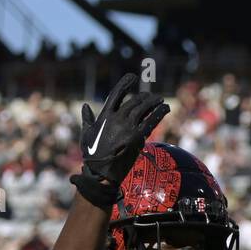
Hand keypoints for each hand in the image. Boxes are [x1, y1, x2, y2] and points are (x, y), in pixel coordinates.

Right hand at [71, 73, 169, 206]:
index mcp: (104, 116)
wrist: (101, 172)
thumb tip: (85, 106)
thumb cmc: (92, 154)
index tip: (132, 77)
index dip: (125, 83)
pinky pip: (151, 120)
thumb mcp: (86, 134)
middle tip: (152, 97)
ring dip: (154, 102)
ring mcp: (127, 127)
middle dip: (145, 97)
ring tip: (161, 100)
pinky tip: (165, 108)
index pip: (116, 94)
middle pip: (135, 101)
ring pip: (145, 108)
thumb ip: (87, 119)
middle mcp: (117, 118)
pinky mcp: (137, 137)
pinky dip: (160, 112)